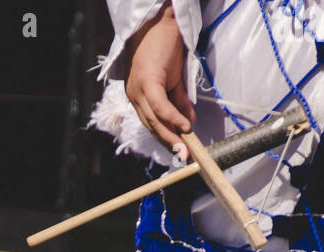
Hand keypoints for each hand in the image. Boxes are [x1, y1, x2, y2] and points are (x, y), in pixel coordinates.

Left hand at [124, 5, 195, 152]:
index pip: (152, 124)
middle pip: (152, 126)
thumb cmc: (166, 48)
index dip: (167, 139)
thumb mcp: (175, 81)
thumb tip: (189, 124)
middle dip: (170, 143)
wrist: (162, 22)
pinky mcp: (146, 81)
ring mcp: (138, 89)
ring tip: (186, 147)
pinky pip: (159, 106)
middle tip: (185, 157)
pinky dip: (172, 117)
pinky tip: (185, 126)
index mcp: (139, 97)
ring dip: (172, 135)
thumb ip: (179, 103)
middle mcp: (134, 96)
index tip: (181, 152)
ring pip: (154, 119)